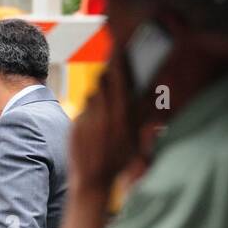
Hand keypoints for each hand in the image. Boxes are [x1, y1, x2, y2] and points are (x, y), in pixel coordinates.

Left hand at [71, 58, 136, 194]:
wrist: (92, 181)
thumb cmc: (118, 161)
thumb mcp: (135, 138)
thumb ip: (141, 114)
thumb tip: (152, 93)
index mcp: (122, 115)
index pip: (120, 77)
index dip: (119, 59)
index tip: (120, 46)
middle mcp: (104, 114)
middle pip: (104, 80)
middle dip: (109, 74)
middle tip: (114, 70)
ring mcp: (87, 118)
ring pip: (93, 94)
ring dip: (100, 94)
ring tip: (106, 108)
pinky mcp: (75, 124)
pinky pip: (84, 109)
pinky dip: (91, 112)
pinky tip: (95, 126)